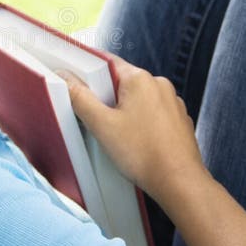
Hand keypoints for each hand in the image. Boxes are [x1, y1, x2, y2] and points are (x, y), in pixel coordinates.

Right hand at [60, 55, 204, 202]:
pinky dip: (141, 125)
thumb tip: (66, 78)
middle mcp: (160, 85)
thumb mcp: (101, 125)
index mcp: (140, 79)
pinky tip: (136, 144)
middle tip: (100, 122)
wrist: (179, 183)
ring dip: (124, 114)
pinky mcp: (178, 121)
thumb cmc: (146, 156)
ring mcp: (172, 103)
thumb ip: (80, 98)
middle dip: (106, 100)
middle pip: (121, 82)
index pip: (107, 62)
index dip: (88, 73)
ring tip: (120, 138)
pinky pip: (152, 114)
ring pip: (137, 100)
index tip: (78, 86)